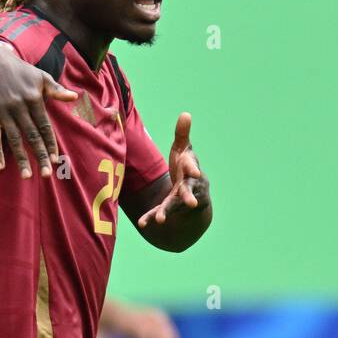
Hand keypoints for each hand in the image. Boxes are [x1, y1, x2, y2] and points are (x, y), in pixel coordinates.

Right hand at [0, 44, 77, 178]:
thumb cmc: (21, 72)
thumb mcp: (40, 77)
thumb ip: (56, 89)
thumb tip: (74, 96)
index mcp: (34, 99)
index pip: (45, 126)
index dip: (50, 143)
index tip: (55, 159)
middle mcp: (20, 106)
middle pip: (32, 136)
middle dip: (40, 156)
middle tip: (47, 174)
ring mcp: (3, 112)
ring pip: (14, 139)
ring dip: (21, 159)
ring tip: (27, 176)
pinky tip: (1, 167)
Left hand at [137, 111, 206, 227]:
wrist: (193, 194)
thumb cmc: (186, 167)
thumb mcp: (184, 150)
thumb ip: (182, 134)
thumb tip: (185, 113)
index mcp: (191, 172)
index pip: (192, 169)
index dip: (193, 170)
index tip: (194, 172)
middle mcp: (188, 188)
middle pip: (188, 192)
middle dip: (189, 196)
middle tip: (192, 202)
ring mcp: (178, 200)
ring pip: (173, 206)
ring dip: (167, 212)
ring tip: (161, 219)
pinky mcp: (168, 208)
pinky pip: (159, 212)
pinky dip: (150, 217)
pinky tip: (142, 223)